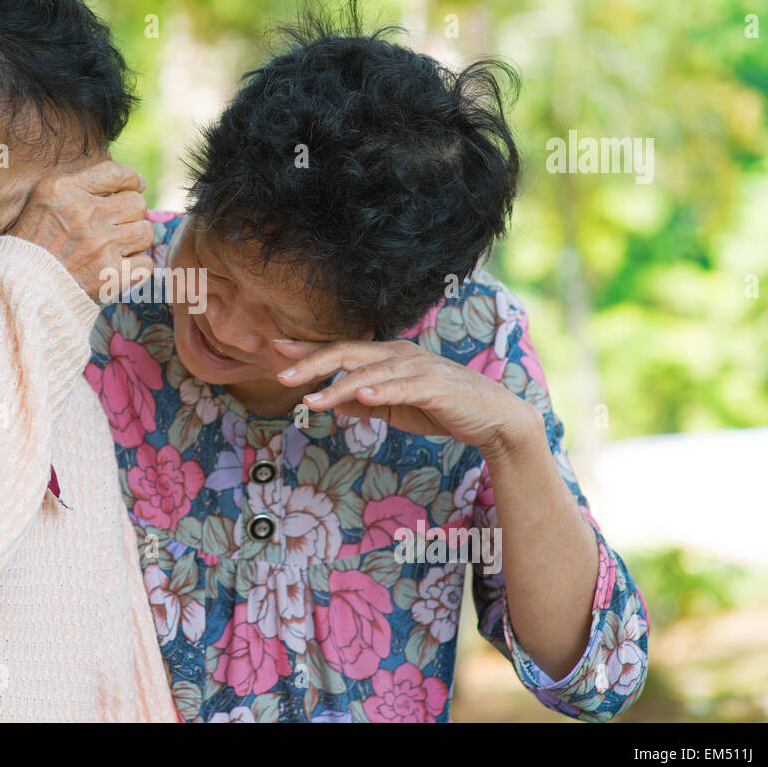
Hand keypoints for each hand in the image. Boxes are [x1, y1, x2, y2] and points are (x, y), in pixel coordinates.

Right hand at [8, 161, 154, 301]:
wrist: (21, 290)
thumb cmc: (34, 244)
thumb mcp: (44, 201)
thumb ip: (82, 185)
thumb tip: (140, 183)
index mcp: (62, 191)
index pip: (114, 173)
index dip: (131, 179)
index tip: (136, 186)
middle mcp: (82, 214)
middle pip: (136, 203)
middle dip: (131, 214)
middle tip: (116, 226)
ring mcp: (99, 245)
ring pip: (145, 232)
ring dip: (135, 240)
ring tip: (117, 248)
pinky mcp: (110, 275)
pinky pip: (145, 264)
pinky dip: (136, 268)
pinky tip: (118, 268)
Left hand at [274, 338, 542, 459]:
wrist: (493, 419)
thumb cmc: (442, 408)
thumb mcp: (394, 407)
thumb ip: (364, 402)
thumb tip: (330, 401)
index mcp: (387, 355)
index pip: (340, 348)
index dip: (307, 348)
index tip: (274, 348)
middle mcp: (399, 354)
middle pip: (347, 352)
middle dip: (311, 361)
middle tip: (280, 373)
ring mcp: (417, 367)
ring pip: (369, 372)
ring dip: (337, 384)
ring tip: (310, 397)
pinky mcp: (434, 385)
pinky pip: (401, 387)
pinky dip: (378, 390)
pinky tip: (358, 396)